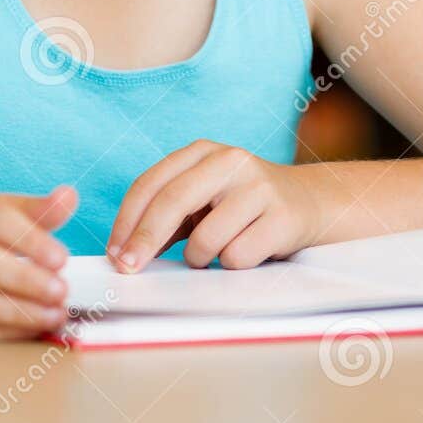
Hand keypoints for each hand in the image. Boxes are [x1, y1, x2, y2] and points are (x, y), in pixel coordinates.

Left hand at [108, 140, 320, 272]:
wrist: (308, 203)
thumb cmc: (242, 207)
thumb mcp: (202, 200)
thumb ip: (167, 219)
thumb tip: (125, 252)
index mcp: (202, 153)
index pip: (151, 183)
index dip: (127, 221)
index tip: (115, 254)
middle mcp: (229, 161)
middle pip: (172, 201)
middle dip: (144, 241)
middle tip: (129, 269)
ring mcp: (258, 186)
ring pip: (205, 239)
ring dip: (200, 259)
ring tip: (217, 252)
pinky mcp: (282, 216)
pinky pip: (237, 256)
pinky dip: (233, 264)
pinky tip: (247, 251)